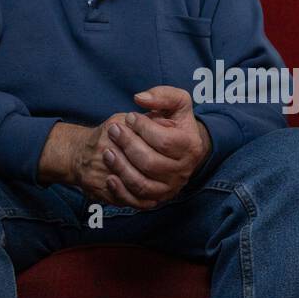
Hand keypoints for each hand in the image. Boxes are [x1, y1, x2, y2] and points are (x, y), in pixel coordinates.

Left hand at [95, 85, 210, 208]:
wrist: (181, 150)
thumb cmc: (176, 123)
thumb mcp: (177, 103)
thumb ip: (162, 95)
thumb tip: (140, 98)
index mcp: (190, 146)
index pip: (164, 140)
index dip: (143, 128)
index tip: (130, 117)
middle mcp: (183, 171)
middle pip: (150, 163)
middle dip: (128, 145)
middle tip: (114, 130)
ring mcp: (170, 188)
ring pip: (142, 184)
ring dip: (120, 168)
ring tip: (107, 151)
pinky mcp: (158, 200)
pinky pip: (137, 202)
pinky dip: (121, 191)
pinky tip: (110, 177)